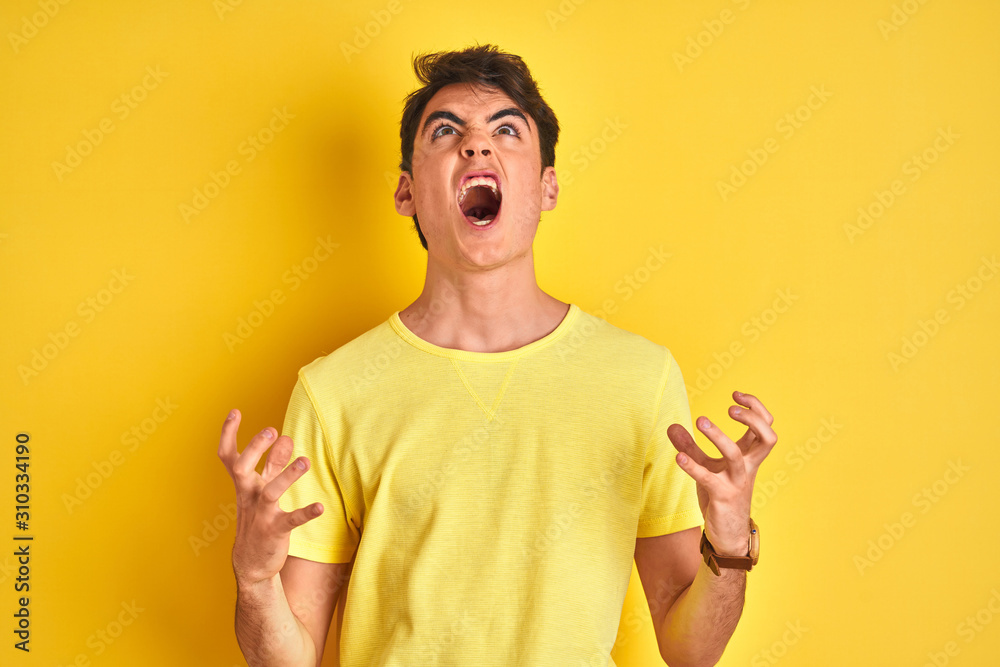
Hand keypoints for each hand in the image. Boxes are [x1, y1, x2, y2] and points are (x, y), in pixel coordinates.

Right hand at [217, 409, 323, 587]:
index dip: (228, 434)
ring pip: (271, 492)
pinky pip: (291, 520)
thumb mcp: (264, 489)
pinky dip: (305, 513)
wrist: (251, 563)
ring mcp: (262, 514)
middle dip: (255, 448)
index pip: (229, 456)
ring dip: (287, 476)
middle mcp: (250, 495)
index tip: (235, 411)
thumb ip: (274, 464)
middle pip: (242, 468)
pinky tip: (320, 506)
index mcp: (245, 483)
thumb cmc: (258, 519)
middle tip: (271, 430)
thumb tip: (285, 437)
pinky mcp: (276, 530)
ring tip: (305, 461)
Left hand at [667, 391, 776, 555]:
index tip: (735, 395)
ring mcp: (737, 482)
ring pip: (736, 456)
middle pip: (767, 438)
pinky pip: (708, 479)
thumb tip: (671, 426)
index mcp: (750, 457)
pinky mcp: (722, 497)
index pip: (766, 425)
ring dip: (719, 436)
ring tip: (701, 421)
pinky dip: (693, 466)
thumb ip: (690, 446)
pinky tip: (678, 457)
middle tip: (730, 408)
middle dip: (752, 419)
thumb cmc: (720, 496)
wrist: (727, 534)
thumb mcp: (707, 467)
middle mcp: (748, 467)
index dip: (755, 407)